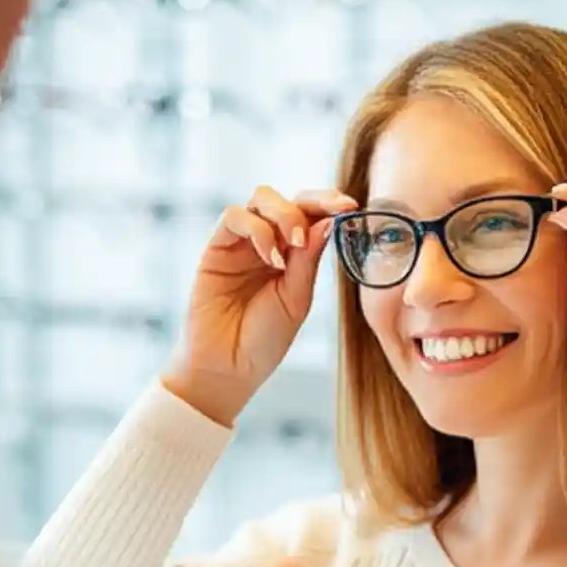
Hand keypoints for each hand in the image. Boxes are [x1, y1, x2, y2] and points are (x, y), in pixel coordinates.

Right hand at [162, 186, 355, 425]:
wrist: (228, 368)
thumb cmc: (263, 340)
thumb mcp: (297, 298)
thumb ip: (308, 260)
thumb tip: (327, 222)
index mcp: (290, 255)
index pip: (310, 215)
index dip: (329, 204)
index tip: (351, 206)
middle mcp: (265, 243)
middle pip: (287, 198)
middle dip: (313, 201)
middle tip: (334, 212)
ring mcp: (240, 244)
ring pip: (261, 198)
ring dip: (285, 214)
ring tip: (295, 243)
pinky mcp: (215, 249)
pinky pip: (234, 217)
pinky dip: (258, 230)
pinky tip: (271, 258)